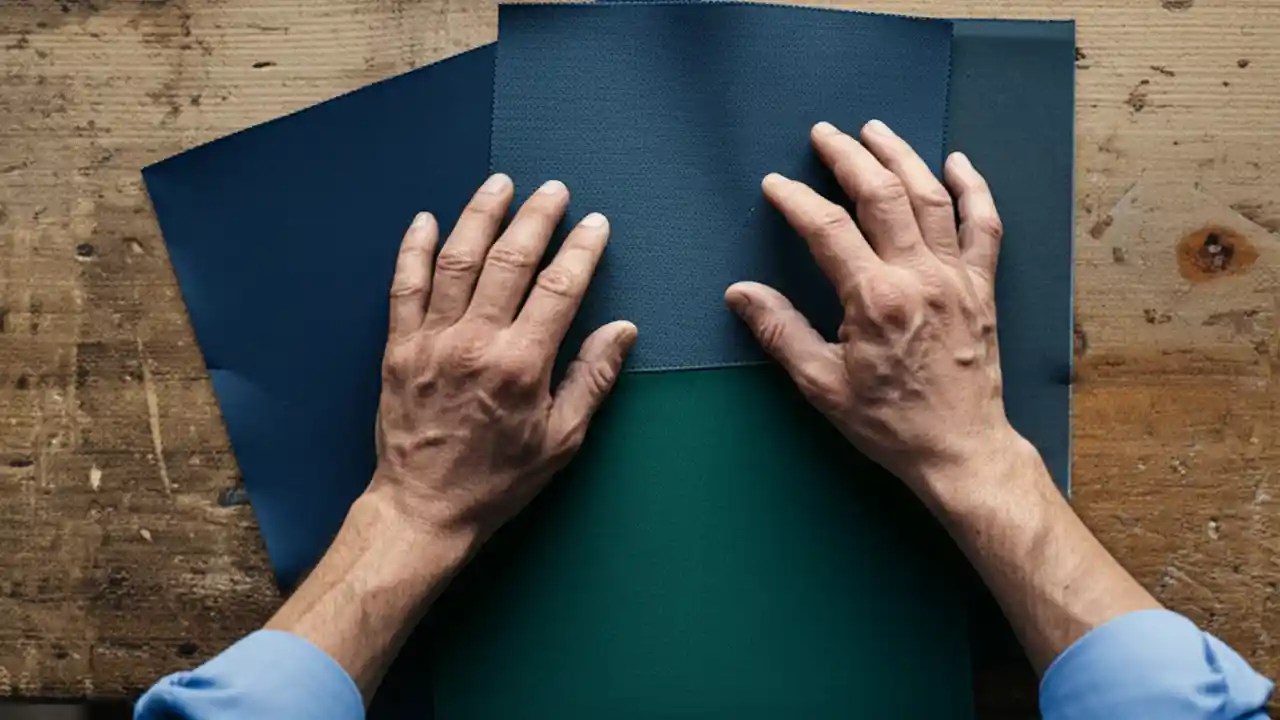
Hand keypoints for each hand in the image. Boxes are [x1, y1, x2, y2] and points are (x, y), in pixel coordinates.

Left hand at [373, 173, 635, 546]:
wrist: (424, 508)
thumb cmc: (499, 480)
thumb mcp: (562, 440)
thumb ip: (593, 379)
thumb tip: (622, 329)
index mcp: (522, 364)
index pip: (560, 288)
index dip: (582, 249)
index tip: (595, 223)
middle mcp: (476, 342)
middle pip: (510, 261)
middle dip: (536, 218)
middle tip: (554, 190)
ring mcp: (432, 340)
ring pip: (458, 261)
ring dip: (480, 216)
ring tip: (500, 184)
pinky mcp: (399, 348)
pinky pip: (404, 286)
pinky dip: (414, 250)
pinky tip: (426, 220)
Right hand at [729, 121, 1160, 671]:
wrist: (960, 450)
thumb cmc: (889, 424)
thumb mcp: (822, 387)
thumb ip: (780, 332)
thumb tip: (740, 293)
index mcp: (876, 299)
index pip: (829, 229)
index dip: (797, 200)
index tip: (775, 185)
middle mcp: (920, 276)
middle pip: (883, 195)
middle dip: (848, 158)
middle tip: (824, 134)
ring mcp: (957, 277)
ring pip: (931, 197)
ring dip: (902, 156)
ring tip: (875, 130)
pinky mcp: (982, 287)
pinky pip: (985, 225)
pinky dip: (974, 189)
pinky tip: (958, 163)